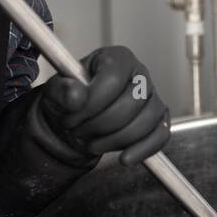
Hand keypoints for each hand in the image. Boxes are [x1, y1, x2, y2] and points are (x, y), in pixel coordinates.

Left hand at [29, 45, 170, 167]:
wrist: (77, 117)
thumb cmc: (71, 98)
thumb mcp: (56, 91)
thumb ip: (62, 91)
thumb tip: (76, 96)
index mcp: (117, 58)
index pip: (113, 80)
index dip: (92, 103)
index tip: (72, 116)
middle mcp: (140, 74)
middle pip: (131, 103)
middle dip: (101, 124)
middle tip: (79, 130)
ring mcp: (153, 97)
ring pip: (146, 122)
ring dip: (115, 140)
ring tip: (93, 143)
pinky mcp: (159, 119)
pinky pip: (160, 136)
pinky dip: (143, 150)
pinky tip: (124, 158)